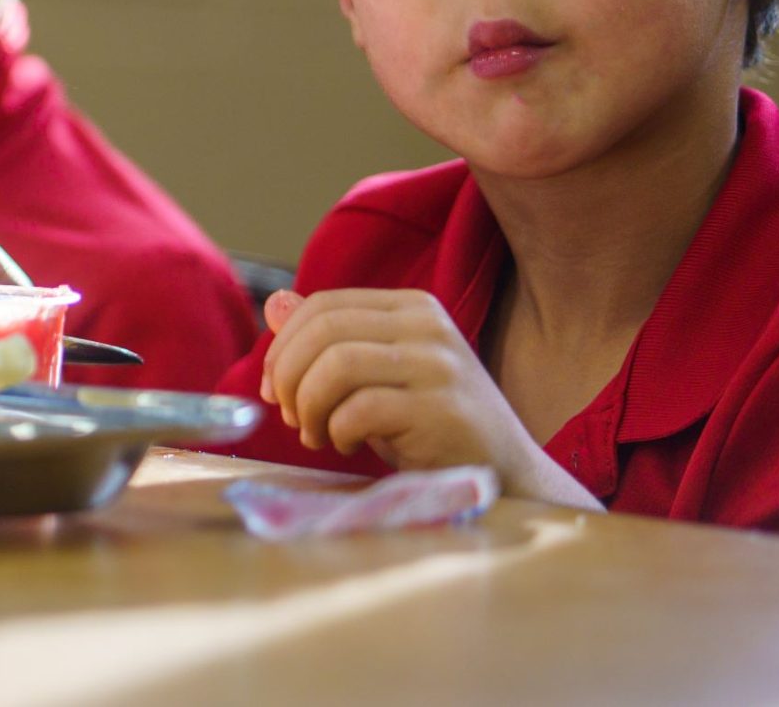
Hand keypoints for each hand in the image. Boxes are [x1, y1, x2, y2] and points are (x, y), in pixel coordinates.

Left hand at [261, 287, 543, 489]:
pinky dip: (338, 432)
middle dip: (289, 377)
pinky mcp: (440, 411)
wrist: (505, 473)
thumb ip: (330, 341)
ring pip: (337, 365)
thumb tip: (273, 304)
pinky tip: (349, 446)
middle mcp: (427, 325)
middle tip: (291, 417)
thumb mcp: (379, 374)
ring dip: (309, 407)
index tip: (274, 389)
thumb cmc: (431, 425)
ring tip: (317, 435)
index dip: (283, 346)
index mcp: (412, 306)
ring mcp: (437, 366)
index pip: (323, 305)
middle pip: (324, 330)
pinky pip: (360, 410)